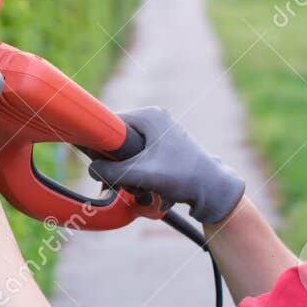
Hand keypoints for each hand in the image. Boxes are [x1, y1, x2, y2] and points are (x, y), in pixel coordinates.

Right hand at [87, 106, 243, 223]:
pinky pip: (139, 160)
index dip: (100, 144)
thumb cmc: (183, 176)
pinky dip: (140, 176)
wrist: (214, 190)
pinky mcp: (163, 149)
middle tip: (125, 182)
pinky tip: (149, 189)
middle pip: (117, 141)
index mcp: (149, 115)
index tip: (99, 163)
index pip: (109, 123)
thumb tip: (92, 169)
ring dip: (129, 175)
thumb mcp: (141, 174)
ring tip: (142, 188)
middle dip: (118, 165)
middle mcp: (154, 120)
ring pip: (127, 154)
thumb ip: (111, 171)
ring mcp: (159, 134)